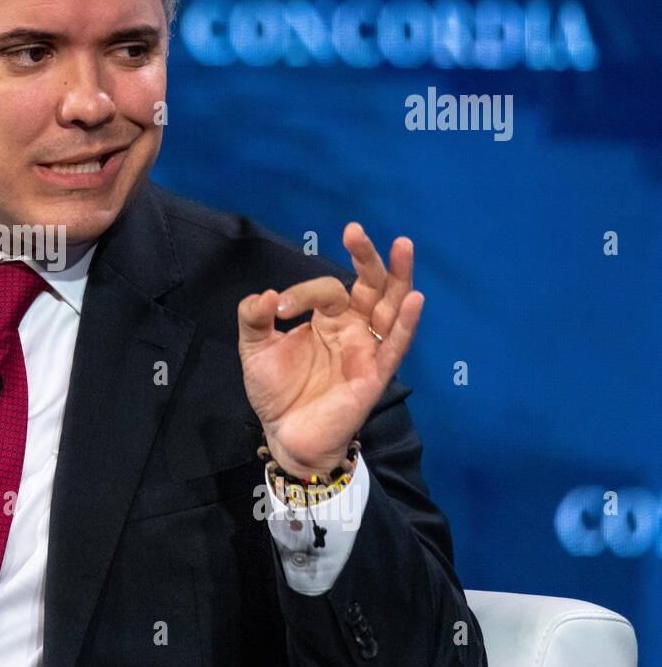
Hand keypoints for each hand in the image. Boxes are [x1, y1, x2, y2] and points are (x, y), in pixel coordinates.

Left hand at [237, 223, 423, 474]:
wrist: (286, 436)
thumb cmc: (277, 391)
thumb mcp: (255, 349)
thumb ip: (254, 319)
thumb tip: (265, 295)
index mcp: (328, 318)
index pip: (325, 290)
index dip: (301, 293)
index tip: (277, 309)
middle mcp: (353, 328)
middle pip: (370, 285)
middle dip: (366, 257)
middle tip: (354, 230)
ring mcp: (367, 349)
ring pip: (390, 307)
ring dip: (398, 277)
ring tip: (402, 246)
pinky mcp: (375, 374)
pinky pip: (395, 345)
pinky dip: (406, 322)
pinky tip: (412, 298)